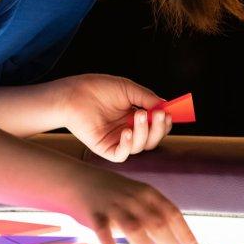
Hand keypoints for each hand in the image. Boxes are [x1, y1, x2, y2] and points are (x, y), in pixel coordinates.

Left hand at [56, 74, 172, 161]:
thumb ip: (146, 97)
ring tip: (140, 115)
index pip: (156, 126)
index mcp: (134, 117)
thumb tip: (166, 105)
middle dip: (159, 128)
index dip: (164, 122)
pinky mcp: (106, 149)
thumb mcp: (127, 89)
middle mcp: (128, 130)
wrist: (74, 94)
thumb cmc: (98, 89)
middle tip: (159, 115)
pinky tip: (127, 131)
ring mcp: (117, 141)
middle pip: (153, 139)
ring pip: (141, 146)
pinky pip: (123, 154)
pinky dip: (128, 145)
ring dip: (144, 132)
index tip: (169, 113)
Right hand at [62, 165, 200, 243]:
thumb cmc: (112, 193)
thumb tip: (176, 239)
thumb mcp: (137, 194)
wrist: (77, 179)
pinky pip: (103, 231)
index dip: (185, 233)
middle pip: (157, 224)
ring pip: (135, 230)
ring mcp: (112, 205)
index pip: (172, 213)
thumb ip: (153, 211)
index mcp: (147, 192)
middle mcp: (132, 198)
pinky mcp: (93, 214)